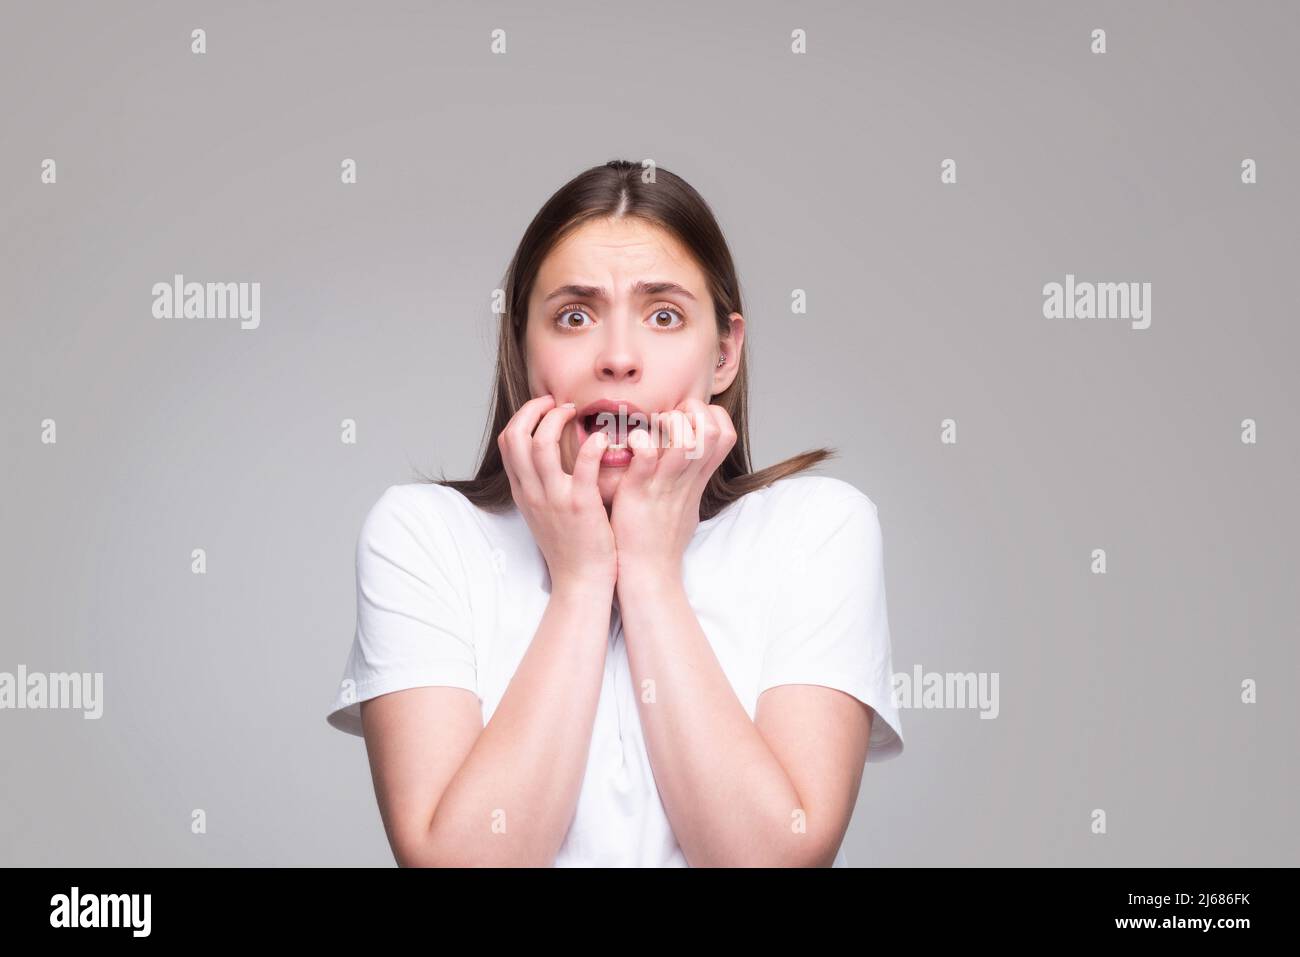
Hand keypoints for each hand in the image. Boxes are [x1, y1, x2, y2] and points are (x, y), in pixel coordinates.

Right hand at [497, 394, 615, 592]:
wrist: (581, 582)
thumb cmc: (570, 546)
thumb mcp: (543, 513)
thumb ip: (541, 485)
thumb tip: (546, 456)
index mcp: (523, 493)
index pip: (508, 443)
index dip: (524, 417)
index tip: (544, 407)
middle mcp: (532, 493)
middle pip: (516, 437)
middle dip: (534, 410)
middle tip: (557, 402)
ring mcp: (554, 499)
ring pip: (540, 446)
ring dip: (556, 420)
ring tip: (575, 412)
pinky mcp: (581, 507)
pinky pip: (581, 467)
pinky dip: (589, 447)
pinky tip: (601, 438)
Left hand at [609, 398, 736, 580]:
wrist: (647, 572)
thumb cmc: (662, 536)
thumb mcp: (688, 502)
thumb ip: (692, 476)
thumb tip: (691, 455)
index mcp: (698, 477)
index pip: (725, 432)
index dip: (710, 414)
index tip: (686, 418)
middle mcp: (687, 477)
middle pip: (712, 429)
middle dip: (692, 410)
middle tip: (668, 418)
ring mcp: (665, 484)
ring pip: (686, 440)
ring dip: (670, 424)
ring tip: (652, 428)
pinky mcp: (639, 491)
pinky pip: (646, 457)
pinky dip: (639, 442)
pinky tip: (630, 444)